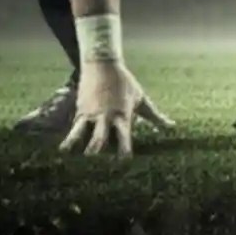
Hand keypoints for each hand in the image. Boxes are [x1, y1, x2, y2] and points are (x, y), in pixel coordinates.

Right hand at [60, 61, 174, 156]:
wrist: (102, 66)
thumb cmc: (126, 84)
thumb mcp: (141, 99)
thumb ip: (155, 116)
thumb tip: (172, 126)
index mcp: (123, 115)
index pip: (124, 136)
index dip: (124, 150)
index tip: (124, 164)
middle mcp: (106, 117)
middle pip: (100, 137)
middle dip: (97, 152)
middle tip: (95, 169)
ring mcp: (92, 114)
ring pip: (82, 132)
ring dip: (78, 146)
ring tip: (73, 161)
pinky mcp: (80, 111)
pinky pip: (74, 127)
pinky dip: (69, 139)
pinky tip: (63, 151)